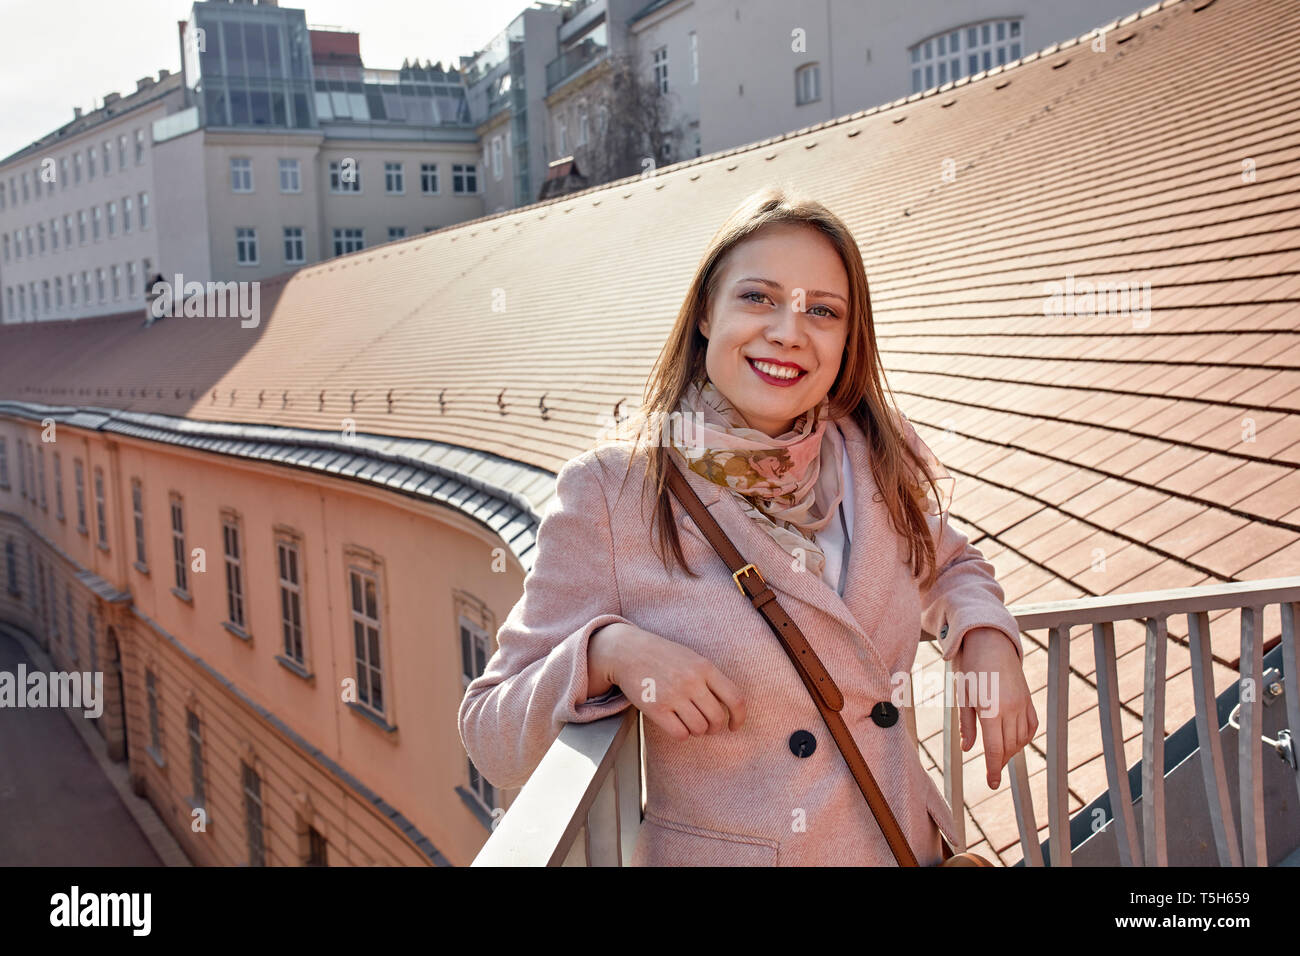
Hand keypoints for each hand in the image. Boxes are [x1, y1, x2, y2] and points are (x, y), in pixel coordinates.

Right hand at [589, 622, 745, 740]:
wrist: (628, 651)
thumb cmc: (662, 655)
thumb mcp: (692, 658)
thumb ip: (710, 679)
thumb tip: (728, 708)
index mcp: (705, 668)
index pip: (735, 698)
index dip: (739, 717)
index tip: (734, 725)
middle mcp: (691, 681)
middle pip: (717, 718)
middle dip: (715, 728)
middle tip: (707, 725)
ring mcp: (673, 695)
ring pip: (699, 729)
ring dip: (697, 730)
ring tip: (688, 721)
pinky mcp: (656, 708)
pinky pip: (680, 734)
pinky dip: (681, 733)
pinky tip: (675, 723)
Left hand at [954, 627, 1037, 789]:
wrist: (991, 643)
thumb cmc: (972, 668)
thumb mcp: (963, 696)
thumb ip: (967, 724)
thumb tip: (968, 748)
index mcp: (991, 710)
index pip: (995, 749)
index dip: (993, 769)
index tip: (992, 783)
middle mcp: (1010, 710)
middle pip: (1008, 747)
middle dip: (1000, 761)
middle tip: (993, 770)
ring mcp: (1022, 705)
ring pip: (1021, 739)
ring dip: (1011, 751)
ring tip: (1001, 756)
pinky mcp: (1029, 700)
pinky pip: (1031, 727)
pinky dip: (1024, 738)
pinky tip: (1015, 741)